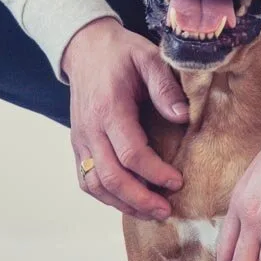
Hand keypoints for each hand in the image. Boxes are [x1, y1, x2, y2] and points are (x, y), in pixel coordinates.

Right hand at [61, 17, 188, 220]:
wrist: (85, 47)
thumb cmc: (120, 53)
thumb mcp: (148, 57)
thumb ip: (165, 86)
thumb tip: (182, 116)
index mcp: (109, 107)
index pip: (131, 153)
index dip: (155, 173)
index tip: (178, 181)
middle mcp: (90, 128)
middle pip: (111, 177)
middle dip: (140, 200)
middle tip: (166, 210)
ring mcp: (81, 138)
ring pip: (95, 184)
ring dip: (123, 203)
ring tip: (151, 212)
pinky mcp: (78, 144)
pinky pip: (86, 179)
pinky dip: (106, 196)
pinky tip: (128, 200)